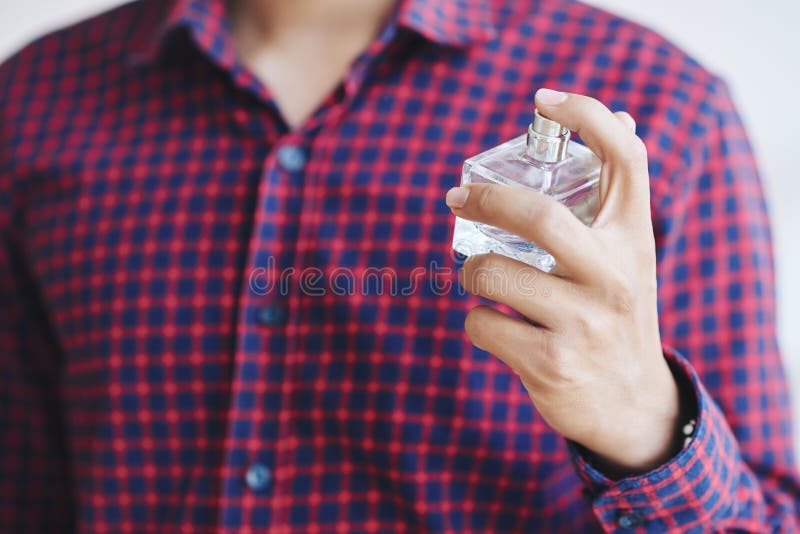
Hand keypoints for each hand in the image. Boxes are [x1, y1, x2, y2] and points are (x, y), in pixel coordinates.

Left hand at [446, 89, 684, 475]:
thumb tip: (620, 117)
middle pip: (541, 216)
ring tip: (481, 276)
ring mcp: (583, 322)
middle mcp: (615, 277)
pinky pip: (481, 324)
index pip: (626, 161)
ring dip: (471, 271)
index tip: (545, 100)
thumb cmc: (617, 313)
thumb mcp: (629, 255)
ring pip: (493, 273)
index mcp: (633, 241)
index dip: (587, 116)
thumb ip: (618, 197)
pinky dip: (475, 320)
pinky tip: (494, 326)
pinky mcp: (550, 362)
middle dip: (486, 200)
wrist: (631, 403)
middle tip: (457, 198)